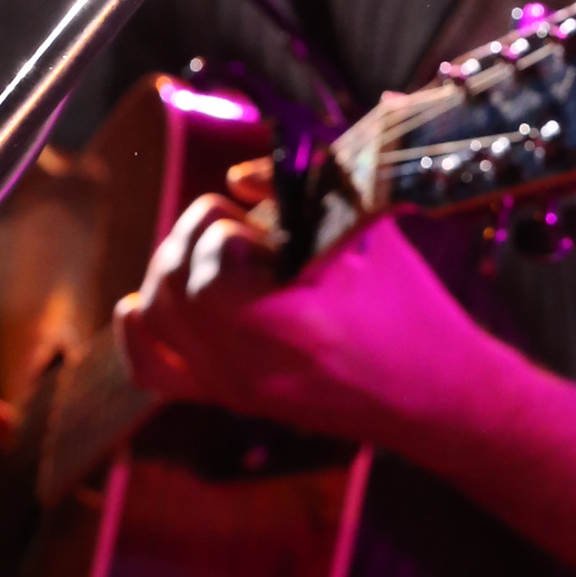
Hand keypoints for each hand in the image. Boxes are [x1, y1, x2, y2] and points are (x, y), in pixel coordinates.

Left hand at [117, 200, 477, 444]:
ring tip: (224, 258)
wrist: (436, 395)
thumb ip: (298, 193)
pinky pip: (153, 369)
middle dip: (198, 238)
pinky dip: (139, 330)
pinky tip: (142, 302)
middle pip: (171, 283)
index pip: (211, 263)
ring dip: (177, 269)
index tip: (271, 230)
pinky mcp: (230, 397)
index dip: (231, 230)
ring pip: (157, 314)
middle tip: (248, 233)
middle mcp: (249, 365)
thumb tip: (239, 179)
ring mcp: (234, 387)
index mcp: (288, 326)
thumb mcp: (365, 236)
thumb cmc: (412, 312)